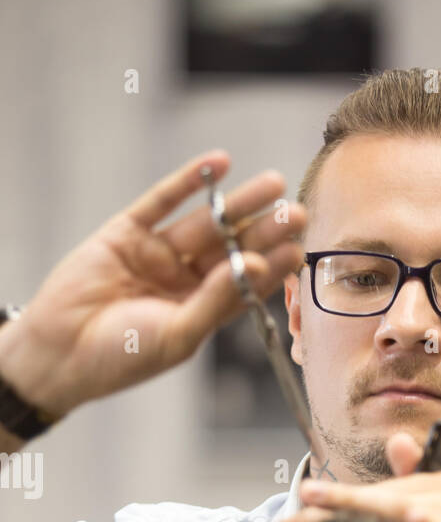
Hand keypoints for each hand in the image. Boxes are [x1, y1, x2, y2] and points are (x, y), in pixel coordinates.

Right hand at [0, 150, 305, 417]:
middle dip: (264, 229)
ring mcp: (157, 253)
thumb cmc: (122, 357)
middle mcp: (184, 280)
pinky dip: (190, 180)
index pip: (246, 282)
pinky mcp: (127, 232)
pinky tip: (219, 164)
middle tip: (296, 212)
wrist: (60, 352)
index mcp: (201, 310)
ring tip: (273, 184)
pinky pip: (163, 200)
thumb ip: (216, 301)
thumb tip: (255, 265)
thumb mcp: (178, 336)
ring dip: (238, 202)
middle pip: (233, 248)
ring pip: (205, 222)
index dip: (273, 265)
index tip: (300, 248)